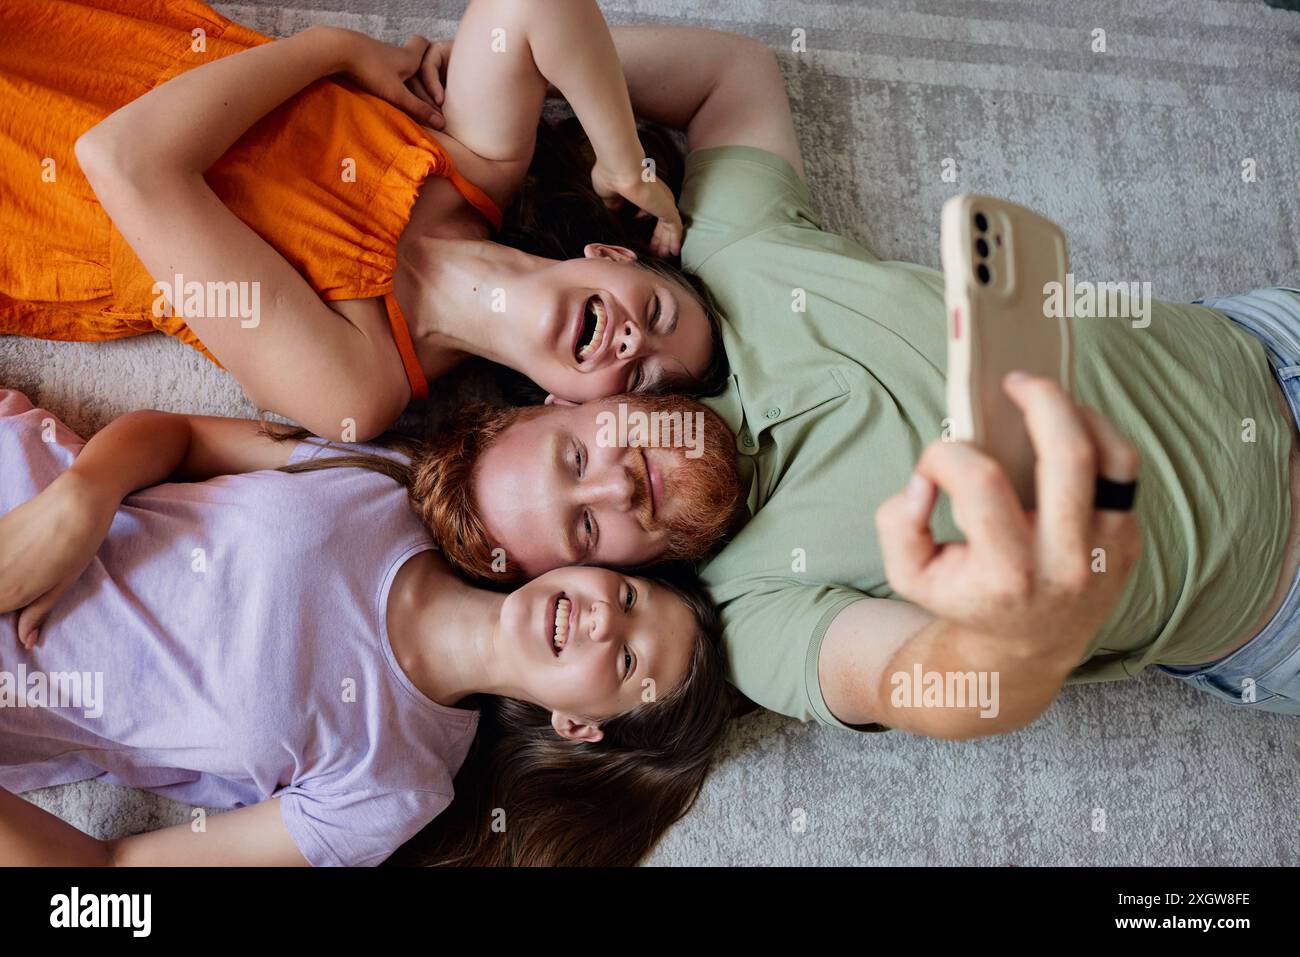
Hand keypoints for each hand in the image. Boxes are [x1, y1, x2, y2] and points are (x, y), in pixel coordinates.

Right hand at [0, 473, 116, 647]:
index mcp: (8, 594)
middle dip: (3, 596)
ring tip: (24, 569)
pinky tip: (15, 556)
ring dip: (2, 578)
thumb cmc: (77, 546)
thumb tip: (26, 641)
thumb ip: (36, 613)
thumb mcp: (61, 585)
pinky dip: (0, 561)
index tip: (15, 606)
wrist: (76, 501)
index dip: (4, 610)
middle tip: (24, 585)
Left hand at [331, 29, 444, 127]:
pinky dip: (384, 79)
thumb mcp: (398, 94)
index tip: (432, 62)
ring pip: (395, 66)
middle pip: (410, 59)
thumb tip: (442, 124)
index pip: (422, 44)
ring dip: (401, 80)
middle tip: (424, 90)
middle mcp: (395, 52)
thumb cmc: (372, 70)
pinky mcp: (363, 58)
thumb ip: (418, 109)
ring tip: (403, 98)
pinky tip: (380, 91)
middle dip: (417, 75)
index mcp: (408, 57)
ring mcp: (378, 54)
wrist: (338, 50)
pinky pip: (380, 68)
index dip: (428, 51)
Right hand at [590, 160, 684, 257]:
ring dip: (666, 242)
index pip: (648, 207)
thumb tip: (614, 209)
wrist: (619, 169)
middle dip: (658, 237)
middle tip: (655, 251)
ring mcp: (664, 202)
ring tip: (664, 256)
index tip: (638, 232)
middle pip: (661, 220)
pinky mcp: (668, 209)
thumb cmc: (610, 175)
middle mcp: (657, 195)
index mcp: (644, 189)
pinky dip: (675, 241)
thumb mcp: (607, 193)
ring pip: (669, 226)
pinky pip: (675, 229)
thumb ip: (613, 203)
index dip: (644, 220)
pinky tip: (673, 252)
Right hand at [875, 372, 1141, 664]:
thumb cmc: (964, 597)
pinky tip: (1066, 425)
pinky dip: (1096, 435)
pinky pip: (1123, 471)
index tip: (934, 460)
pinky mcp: (1127, 540)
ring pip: (1111, 455)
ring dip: (1077, 412)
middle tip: (1013, 380)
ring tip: (1044, 398)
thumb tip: (923, 480)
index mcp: (1008, 574)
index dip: (946, 454)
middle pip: (1067, 455)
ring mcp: (1106, 551)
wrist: (1028, 644)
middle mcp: (1065, 562)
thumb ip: (898, 524)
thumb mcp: (908, 576)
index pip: (980, 482)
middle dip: (1039, 400)